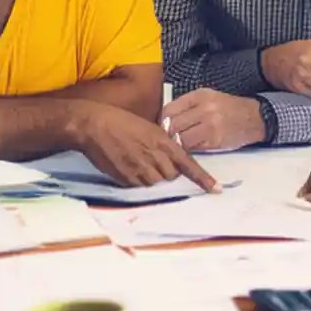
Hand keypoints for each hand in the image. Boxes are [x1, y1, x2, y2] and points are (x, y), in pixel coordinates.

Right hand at [76, 101, 219, 191]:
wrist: (94, 125)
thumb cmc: (120, 122)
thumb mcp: (148, 127)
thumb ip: (162, 144)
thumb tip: (170, 159)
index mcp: (163, 142)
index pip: (188, 164)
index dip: (203, 178)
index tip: (216, 189)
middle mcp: (155, 158)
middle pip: (172, 176)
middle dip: (167, 171)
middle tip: (153, 159)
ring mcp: (140, 170)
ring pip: (156, 183)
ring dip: (151, 176)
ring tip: (137, 160)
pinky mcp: (126, 179)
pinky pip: (138, 186)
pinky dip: (136, 179)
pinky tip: (127, 164)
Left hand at [163, 88, 264, 152]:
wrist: (255, 117)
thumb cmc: (229, 108)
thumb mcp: (209, 97)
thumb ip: (188, 105)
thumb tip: (166, 119)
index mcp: (199, 95)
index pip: (169, 109)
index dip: (163, 121)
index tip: (164, 126)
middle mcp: (204, 109)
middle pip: (173, 125)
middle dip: (168, 134)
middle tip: (168, 139)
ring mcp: (210, 125)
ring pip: (181, 139)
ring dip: (177, 144)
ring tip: (179, 145)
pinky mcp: (215, 140)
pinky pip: (193, 148)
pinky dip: (189, 149)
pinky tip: (191, 148)